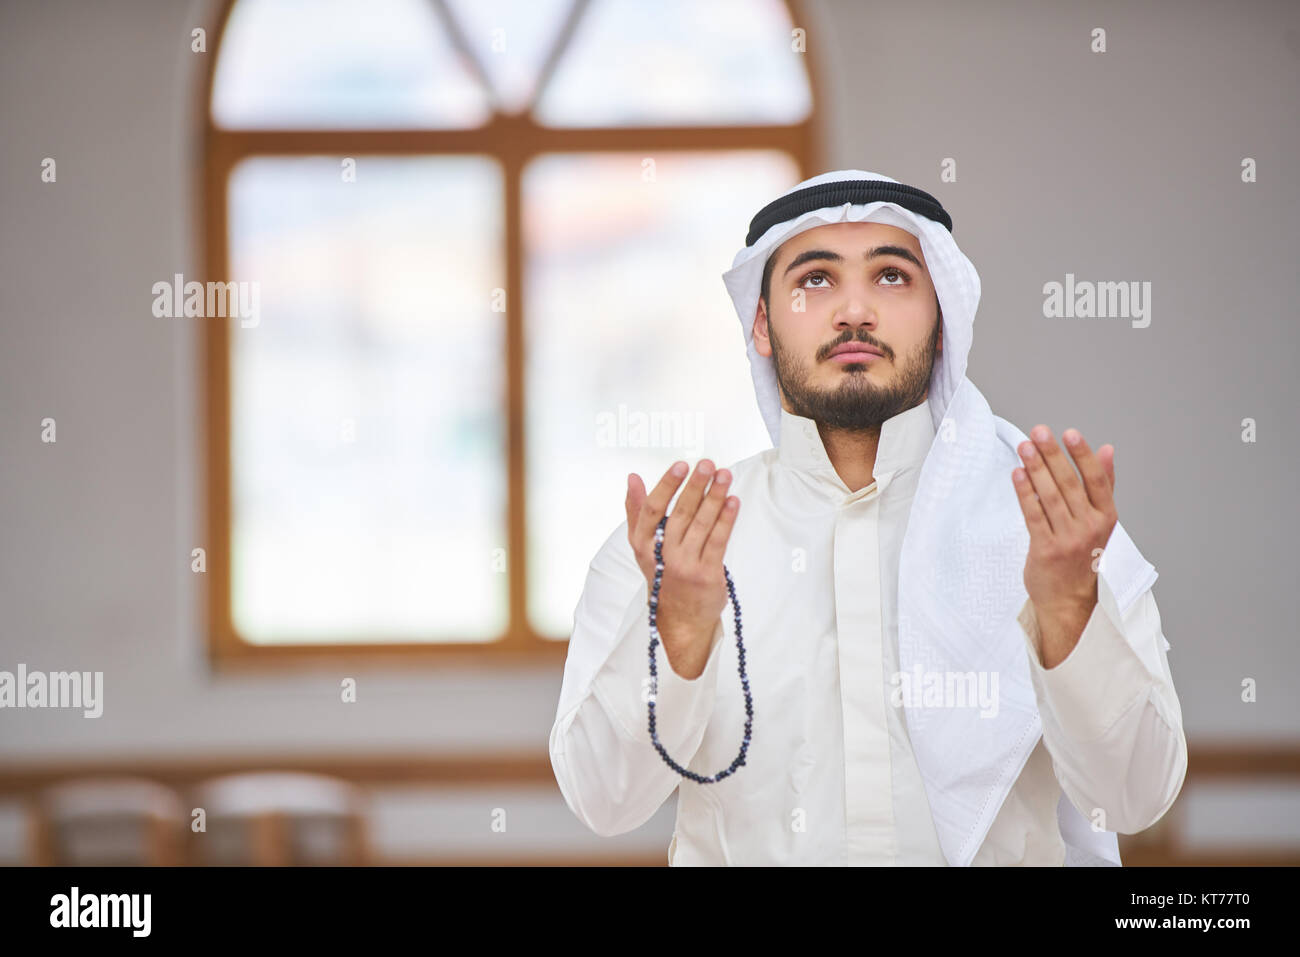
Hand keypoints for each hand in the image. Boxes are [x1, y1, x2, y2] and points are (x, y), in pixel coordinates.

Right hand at [626, 459, 739, 677]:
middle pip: (680, 514)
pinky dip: (726, 519)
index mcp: (643, 545)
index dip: (666, 486)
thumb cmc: (663, 575)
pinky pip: (718, 541)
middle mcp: (662, 555)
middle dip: (695, 486)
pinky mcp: (707, 574)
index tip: (680, 465)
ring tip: (725, 475)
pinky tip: (733, 501)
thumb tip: (631, 477)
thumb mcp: (643, 546)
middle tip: (707, 464)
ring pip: (702, 525)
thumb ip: (636, 511)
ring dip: (715, 497)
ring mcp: (685, 565)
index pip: (652, 510)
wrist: (680, 620)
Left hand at [1012, 426, 1116, 662]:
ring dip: (1036, 469)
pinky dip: (1025, 493)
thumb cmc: (1083, 556)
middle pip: (1070, 484)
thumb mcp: (1101, 521)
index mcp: (1106, 517)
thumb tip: (1107, 449)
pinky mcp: (1045, 550)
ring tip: (1024, 446)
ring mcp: (1068, 539)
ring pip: (1050, 497)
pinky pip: (1033, 516)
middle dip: (1053, 455)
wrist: (1070, 602)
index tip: (1070, 433)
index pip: (1097, 480)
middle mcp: (1090, 527)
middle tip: (1038, 432)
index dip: (1083, 455)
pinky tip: (1017, 474)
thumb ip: (1104, 484)